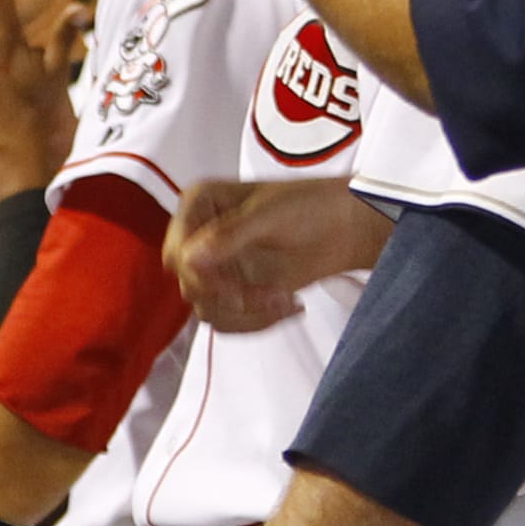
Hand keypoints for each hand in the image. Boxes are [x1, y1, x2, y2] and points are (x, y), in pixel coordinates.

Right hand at [164, 179, 387, 333]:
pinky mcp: (233, 289)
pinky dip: (256, 322)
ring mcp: (216, 264)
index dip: (201, 278)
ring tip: (286, 300)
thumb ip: (230, 234)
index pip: (178, 252)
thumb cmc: (312, 205)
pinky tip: (287, 305)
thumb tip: (191, 258)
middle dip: (231, 297)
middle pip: (190, 285)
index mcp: (200, 203)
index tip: (235, 292)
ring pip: (208, 308)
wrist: (346, 227)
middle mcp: (200, 234)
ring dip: (249, 313)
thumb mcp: (270, 215)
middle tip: (271, 295)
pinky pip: (227, 320)